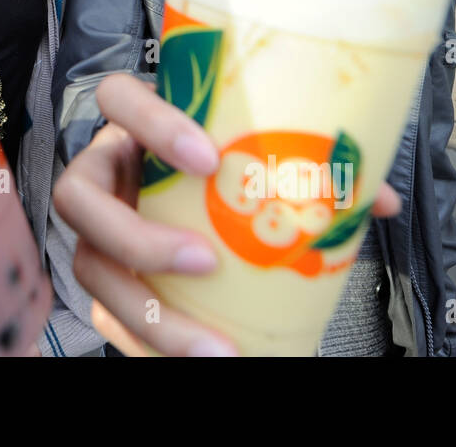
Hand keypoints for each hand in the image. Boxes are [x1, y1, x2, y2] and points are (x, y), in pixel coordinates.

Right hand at [51, 73, 401, 356]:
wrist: (188, 194)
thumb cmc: (216, 169)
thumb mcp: (248, 155)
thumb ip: (305, 167)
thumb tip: (376, 198)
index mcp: (135, 129)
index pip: (117, 100)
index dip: (152, 123)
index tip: (209, 157)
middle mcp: (105, 176)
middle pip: (78, 198)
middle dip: (137, 236)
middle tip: (204, 260)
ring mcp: (98, 230)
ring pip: (89, 267)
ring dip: (147, 310)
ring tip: (208, 343)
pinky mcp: (107, 281)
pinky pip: (109, 317)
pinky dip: (151, 343)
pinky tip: (196, 356)